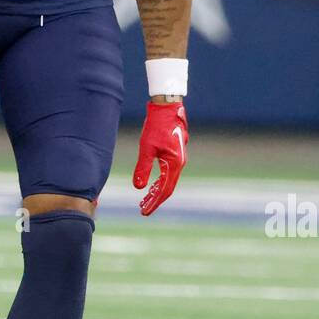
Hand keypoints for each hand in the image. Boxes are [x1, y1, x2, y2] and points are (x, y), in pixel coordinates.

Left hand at [133, 101, 188, 215]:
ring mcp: (178, 159)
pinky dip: (159, 181)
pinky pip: (168, 173)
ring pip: (168, 181)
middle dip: (155, 199)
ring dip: (156, 191)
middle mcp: (179, 164)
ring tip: (144, 199)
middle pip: (167, 188)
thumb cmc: (157, 126)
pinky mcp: (175, 154)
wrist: (167, 108)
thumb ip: (143, 168)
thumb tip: (138, 188)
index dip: (154, 202)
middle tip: (142, 208)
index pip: (164, 190)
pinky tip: (151, 185)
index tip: (144, 211)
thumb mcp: (147, 148)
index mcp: (174, 164)